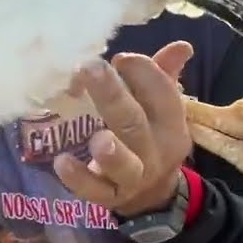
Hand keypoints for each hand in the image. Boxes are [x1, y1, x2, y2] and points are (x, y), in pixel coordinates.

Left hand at [53, 42, 193, 217]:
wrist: (151, 194)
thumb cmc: (149, 137)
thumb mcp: (160, 108)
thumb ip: (163, 75)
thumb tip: (181, 46)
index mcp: (171, 125)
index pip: (163, 96)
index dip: (142, 72)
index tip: (118, 58)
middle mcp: (154, 151)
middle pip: (135, 123)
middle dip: (113, 95)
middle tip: (89, 67)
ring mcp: (132, 177)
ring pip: (124, 165)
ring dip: (110, 151)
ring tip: (96, 136)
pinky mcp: (108, 197)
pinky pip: (94, 191)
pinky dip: (78, 178)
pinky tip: (61, 162)